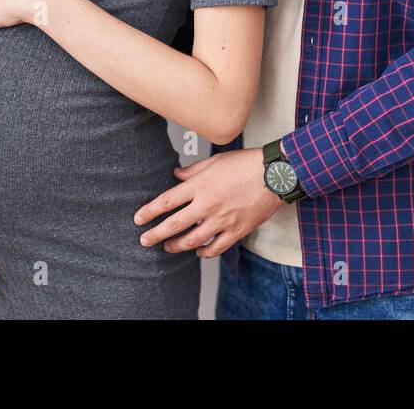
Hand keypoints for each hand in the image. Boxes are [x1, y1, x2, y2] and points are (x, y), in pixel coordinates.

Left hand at [132, 149, 285, 257]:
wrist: (275, 175)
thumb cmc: (246, 164)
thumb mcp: (215, 161)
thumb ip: (193, 171)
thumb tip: (176, 175)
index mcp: (199, 186)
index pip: (166, 201)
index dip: (149, 212)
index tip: (138, 219)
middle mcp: (207, 205)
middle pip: (174, 224)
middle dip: (155, 234)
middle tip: (144, 240)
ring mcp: (222, 220)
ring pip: (192, 240)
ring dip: (176, 246)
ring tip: (167, 248)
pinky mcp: (236, 230)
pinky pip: (215, 247)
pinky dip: (204, 252)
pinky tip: (198, 251)